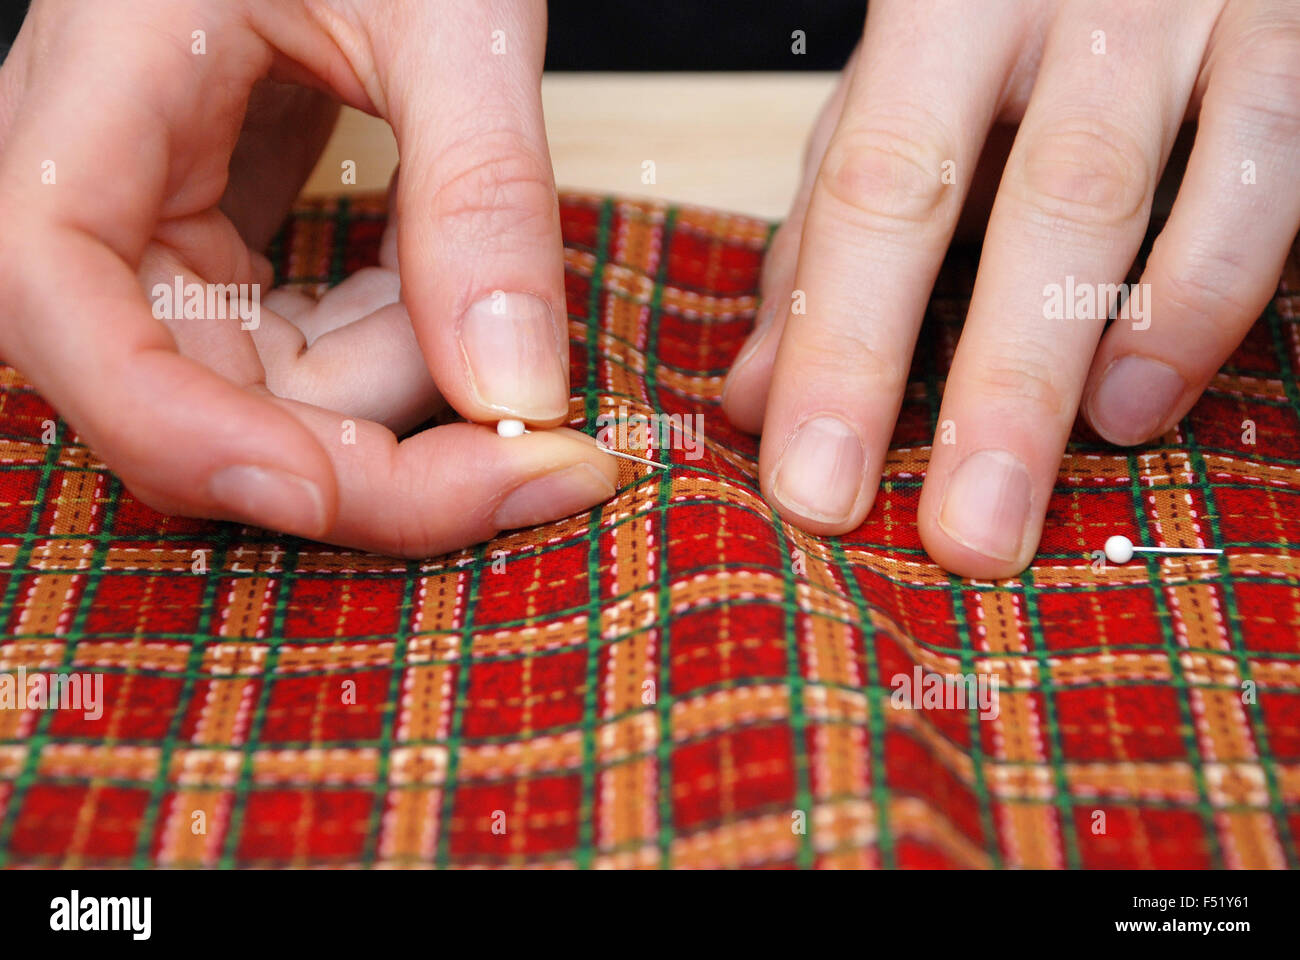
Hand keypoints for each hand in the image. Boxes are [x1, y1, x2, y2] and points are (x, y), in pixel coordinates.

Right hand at [0, 0, 614, 556]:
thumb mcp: (451, 10)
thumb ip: (480, 191)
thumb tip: (513, 394)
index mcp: (94, 84)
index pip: (52, 287)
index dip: (173, 422)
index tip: (330, 492)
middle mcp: (94, 179)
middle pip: (179, 395)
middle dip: (368, 457)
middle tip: (544, 459)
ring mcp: (151, 226)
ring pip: (254, 399)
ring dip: (398, 384)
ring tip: (488, 281)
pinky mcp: (215, 249)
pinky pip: (293, 357)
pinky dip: (389, 349)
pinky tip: (437, 282)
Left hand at [722, 0, 1299, 576]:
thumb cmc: (1003, 22)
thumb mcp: (900, 100)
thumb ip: (830, 237)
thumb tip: (754, 399)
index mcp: (938, 14)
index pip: (873, 192)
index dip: (841, 351)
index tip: (814, 490)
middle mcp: (1067, 2)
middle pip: (1033, 202)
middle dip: (995, 387)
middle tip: (965, 536)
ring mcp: (1197, 10)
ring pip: (1157, 189)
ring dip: (1123, 341)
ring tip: (1090, 452)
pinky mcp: (1297, 36)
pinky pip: (1277, 159)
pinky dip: (1216, 284)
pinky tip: (1157, 384)